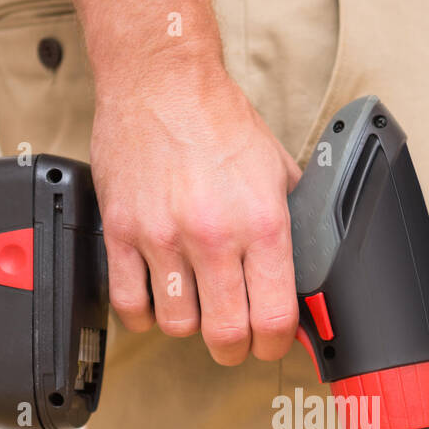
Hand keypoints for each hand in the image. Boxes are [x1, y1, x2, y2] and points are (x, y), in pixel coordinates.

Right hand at [91, 57, 301, 365]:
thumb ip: (292, 226)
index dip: (276, 344)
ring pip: (178, 325)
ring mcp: (162, 235)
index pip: (274, 316)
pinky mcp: (121, 232)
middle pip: (226, 333)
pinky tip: (159, 299)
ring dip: (191, 327)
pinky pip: (131, 304)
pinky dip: (146, 314)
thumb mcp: (277, 170)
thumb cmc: (219, 121)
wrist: (160, 79)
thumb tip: (306, 275)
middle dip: (235, 349)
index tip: (271, 343)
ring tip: (197, 308)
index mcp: (261, 221)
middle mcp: (213, 233)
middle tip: (235, 341)